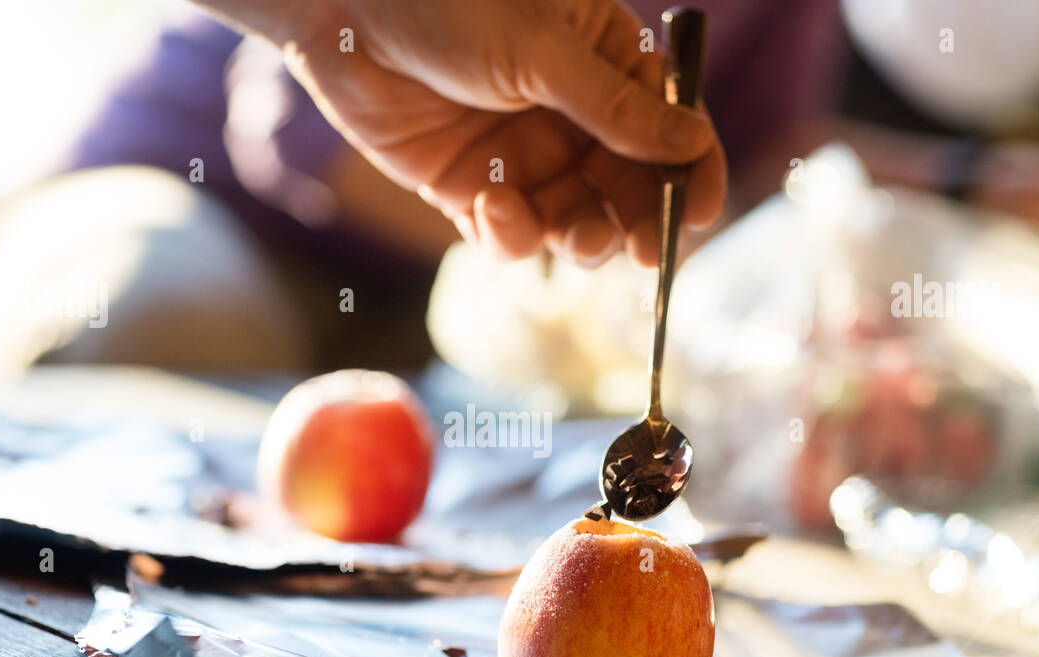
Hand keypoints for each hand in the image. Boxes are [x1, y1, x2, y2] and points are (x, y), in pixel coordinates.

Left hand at [247, 0, 725, 266]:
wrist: (342, 10)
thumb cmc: (448, 2)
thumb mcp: (542, 51)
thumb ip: (615, 109)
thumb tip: (692, 145)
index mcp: (606, 63)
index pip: (670, 127)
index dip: (690, 172)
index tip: (696, 214)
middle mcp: (572, 116)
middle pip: (627, 188)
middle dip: (635, 221)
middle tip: (638, 250)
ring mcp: (523, 156)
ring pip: (573, 221)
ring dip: (577, 238)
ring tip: (567, 237)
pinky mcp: (472, 189)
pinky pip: (511, 233)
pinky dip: (509, 235)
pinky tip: (490, 209)